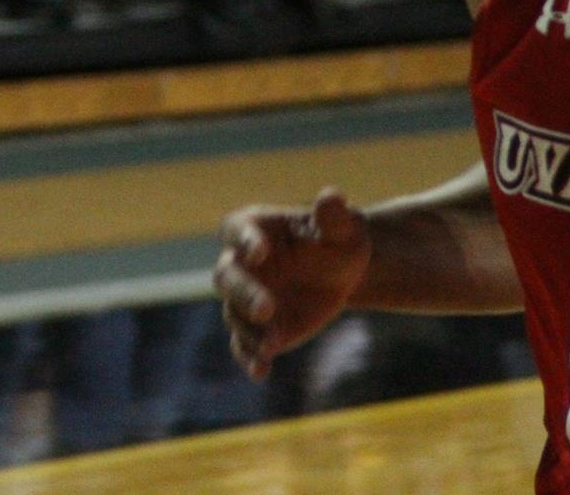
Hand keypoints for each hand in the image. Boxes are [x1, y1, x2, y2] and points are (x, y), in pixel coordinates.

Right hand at [214, 188, 371, 380]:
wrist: (341, 273)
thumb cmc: (336, 239)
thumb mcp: (342, 228)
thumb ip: (333, 216)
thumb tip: (332, 197)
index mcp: (252, 228)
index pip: (237, 231)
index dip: (244, 241)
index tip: (258, 252)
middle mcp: (239, 263)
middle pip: (227, 277)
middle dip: (244, 294)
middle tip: (266, 309)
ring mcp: (245, 298)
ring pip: (234, 315)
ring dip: (250, 331)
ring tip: (273, 344)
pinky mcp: (258, 329)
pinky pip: (244, 345)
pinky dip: (249, 358)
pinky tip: (261, 372)